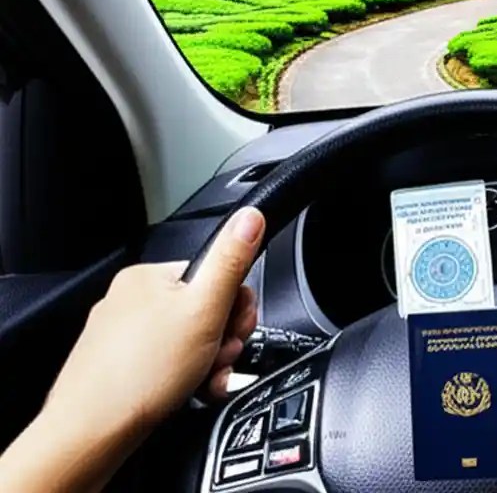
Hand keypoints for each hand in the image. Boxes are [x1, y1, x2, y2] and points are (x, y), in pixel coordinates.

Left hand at [42, 207, 262, 437]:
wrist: (94, 431)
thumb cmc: (141, 373)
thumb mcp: (204, 309)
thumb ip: (231, 262)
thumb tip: (250, 216)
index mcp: (149, 277)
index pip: (215, 276)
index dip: (236, 307)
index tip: (235, 329)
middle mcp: (132, 302)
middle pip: (205, 310)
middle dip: (223, 339)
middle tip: (219, 358)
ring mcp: (124, 337)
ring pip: (191, 342)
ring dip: (210, 362)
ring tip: (204, 380)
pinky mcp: (123, 367)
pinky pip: (170, 364)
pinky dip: (188, 378)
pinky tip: (192, 391)